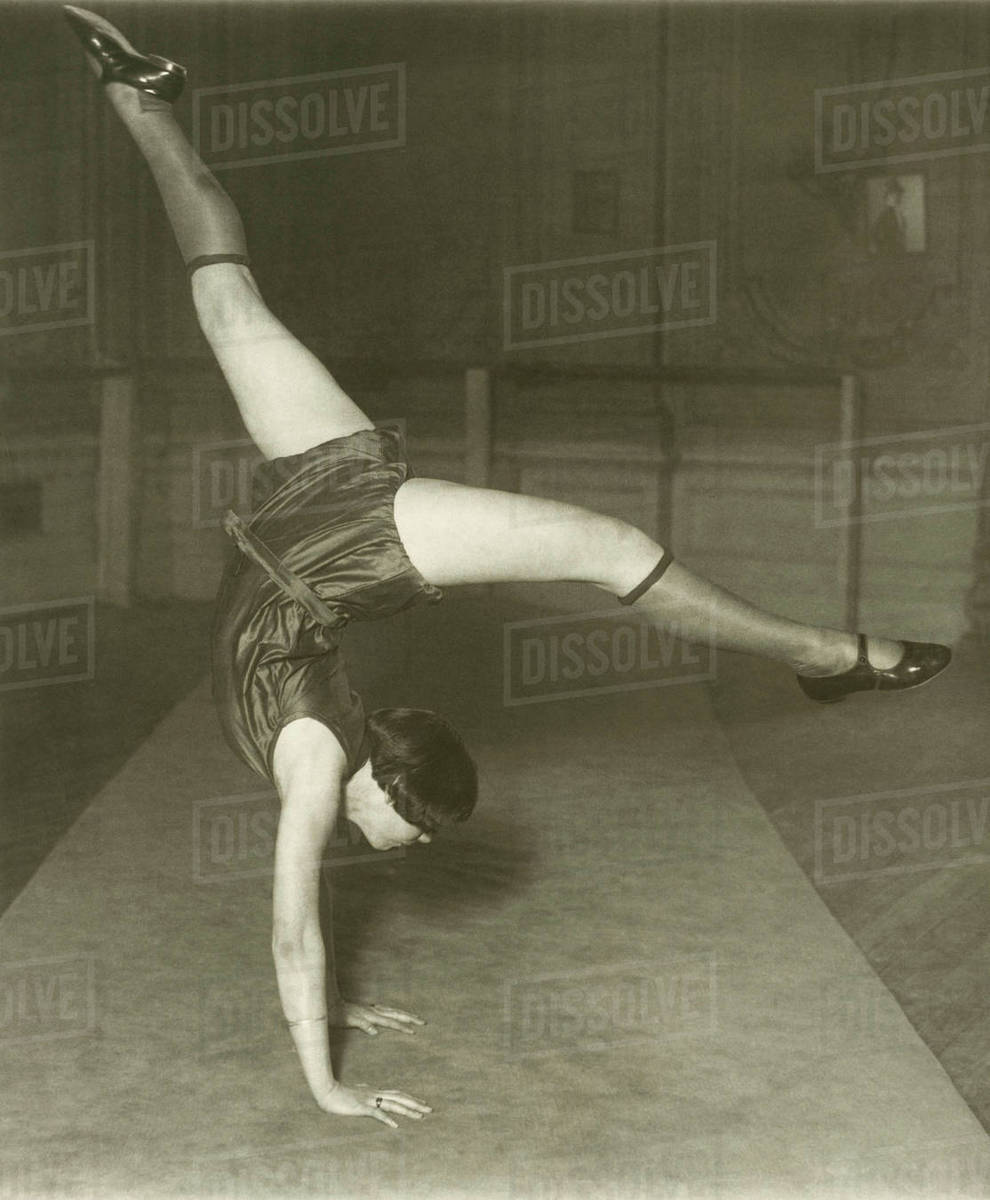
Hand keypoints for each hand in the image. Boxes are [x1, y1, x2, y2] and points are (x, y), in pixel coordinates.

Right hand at [317, 1080, 431, 1127]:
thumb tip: (368, 1087)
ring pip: (393, 1105)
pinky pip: (377, 1113)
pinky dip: (387, 1119)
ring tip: (420, 1116)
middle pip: (400, 1098)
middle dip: (416, 1104)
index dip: (410, 1098)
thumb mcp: (355, 1091)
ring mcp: (369, 1100)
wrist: (326, 1092)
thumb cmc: (339, 1093)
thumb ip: (363, 1090)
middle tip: (430, 1109)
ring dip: (408, 1110)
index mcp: (375, 1091)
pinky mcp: (361, 1107)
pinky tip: (396, 1125)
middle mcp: (375, 1094)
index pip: (397, 1094)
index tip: (422, 1102)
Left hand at [326, 996, 425, 1036]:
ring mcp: (372, 1009)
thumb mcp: (348, 1021)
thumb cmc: (337, 1015)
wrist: (330, 1004)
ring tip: (416, 1017)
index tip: (415, 1032)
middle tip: (424, 1022)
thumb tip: (375, 1032)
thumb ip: (362, 1025)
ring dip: (405, 1015)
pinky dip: (395, 1013)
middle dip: (410, 1019)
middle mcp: (374, 1011)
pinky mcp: (368, 1010)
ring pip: (393, 1011)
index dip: (403, 1027)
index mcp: (371, 1016)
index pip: (391, 1022)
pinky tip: (396, 1014)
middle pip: (396, 1014)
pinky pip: (387, 1011)